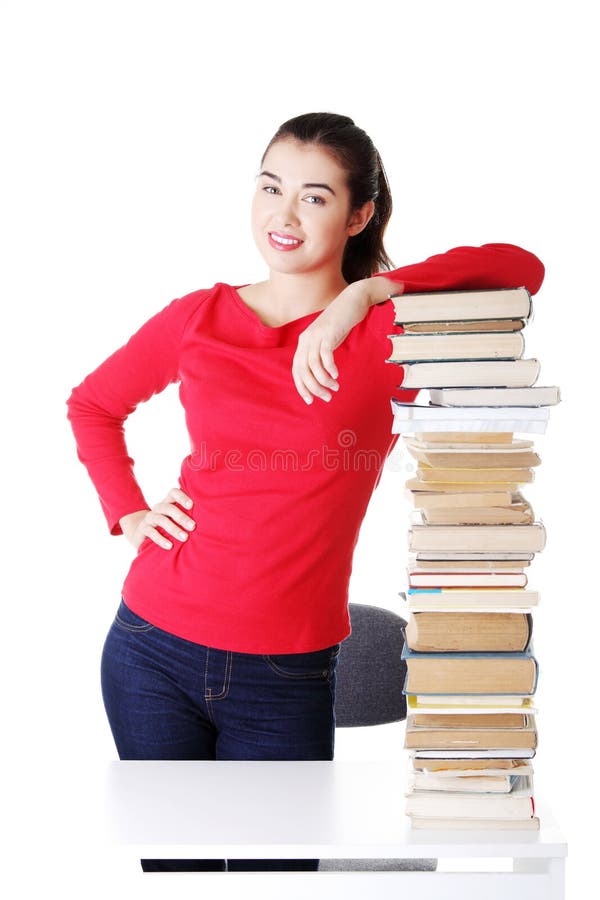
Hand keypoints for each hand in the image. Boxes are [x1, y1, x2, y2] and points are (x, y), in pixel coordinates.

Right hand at [119, 488, 195, 549]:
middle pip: (169, 508)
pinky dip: (161, 539)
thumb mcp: (177, 519)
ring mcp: (150, 517)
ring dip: (174, 529)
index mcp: (168, 502)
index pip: (173, 492)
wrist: (143, 534)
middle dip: (182, 517)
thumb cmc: (168, 526)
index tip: (192, 505)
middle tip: (193, 527)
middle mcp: (158, 507)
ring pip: (160, 519)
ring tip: (184, 538)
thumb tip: (213, 520)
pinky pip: (151, 532)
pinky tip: (170, 546)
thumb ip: (189, 516)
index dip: (182, 497)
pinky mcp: (143, 529)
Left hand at [292, 284, 369, 403]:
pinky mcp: (328, 332)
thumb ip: (321, 355)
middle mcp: (306, 339)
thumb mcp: (328, 340)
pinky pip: (325, 354)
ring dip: (323, 380)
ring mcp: (316, 335)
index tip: (311, 400)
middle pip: (303, 369)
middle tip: (326, 397)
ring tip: (334, 388)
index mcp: (304, 342)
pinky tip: (336, 375)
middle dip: (313, 387)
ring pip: (313, 364)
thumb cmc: (342, 323)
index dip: (302, 387)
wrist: (353, 300)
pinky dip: (329, 367)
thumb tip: (321, 376)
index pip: (297, 370)